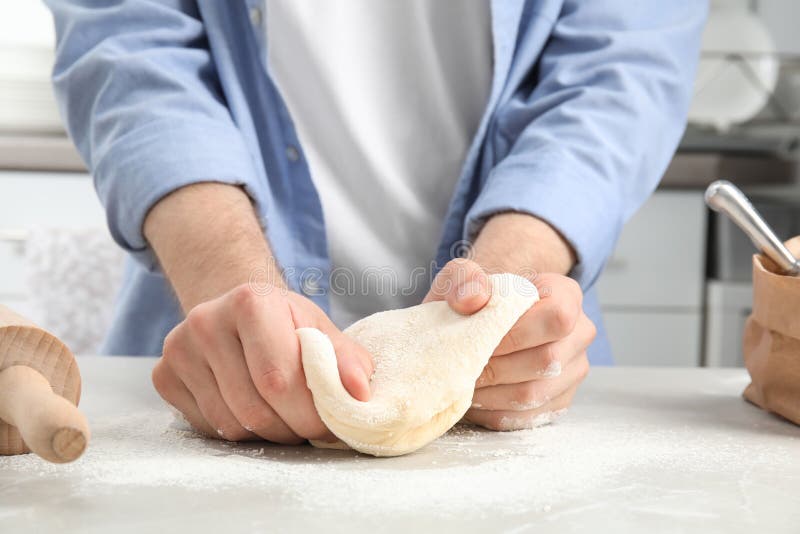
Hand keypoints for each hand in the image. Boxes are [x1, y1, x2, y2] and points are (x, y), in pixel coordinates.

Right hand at [152, 283, 373, 443]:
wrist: (238, 312)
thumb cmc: (286, 324)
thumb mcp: (321, 332)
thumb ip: (345, 361)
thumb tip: (360, 394)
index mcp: (251, 302)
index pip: (279, 380)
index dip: (310, 413)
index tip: (330, 423)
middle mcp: (206, 321)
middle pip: (254, 407)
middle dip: (291, 428)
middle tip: (310, 426)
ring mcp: (179, 349)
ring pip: (231, 424)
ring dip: (267, 434)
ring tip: (284, 416)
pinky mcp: (164, 375)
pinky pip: (208, 427)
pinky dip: (238, 431)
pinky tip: (252, 408)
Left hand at [424, 259, 593, 430]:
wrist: (481, 321)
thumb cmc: (476, 299)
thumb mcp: (463, 277)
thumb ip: (464, 280)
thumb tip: (473, 299)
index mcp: (566, 295)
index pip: (557, 317)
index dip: (517, 333)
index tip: (479, 338)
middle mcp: (580, 333)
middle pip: (547, 361)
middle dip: (496, 367)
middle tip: (462, 366)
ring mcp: (574, 370)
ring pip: (534, 394)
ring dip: (491, 394)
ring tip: (462, 383)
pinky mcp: (558, 400)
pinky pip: (528, 417)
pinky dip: (493, 412)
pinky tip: (472, 399)